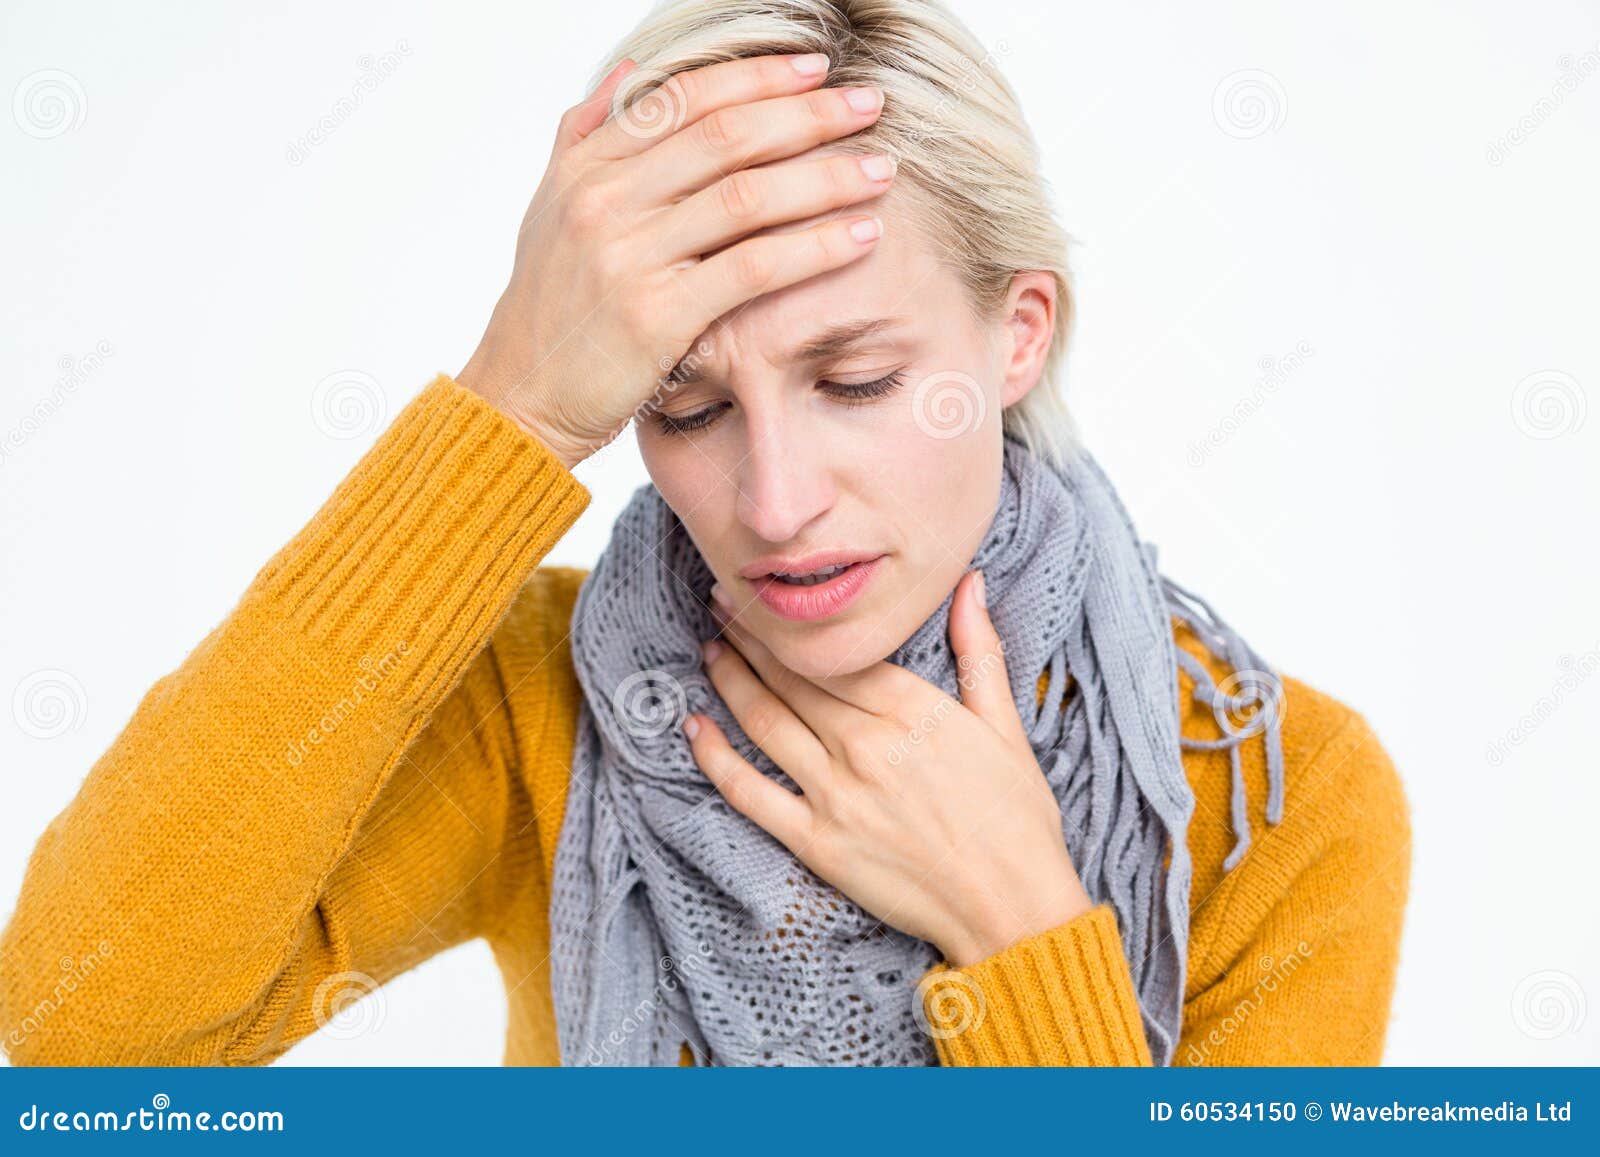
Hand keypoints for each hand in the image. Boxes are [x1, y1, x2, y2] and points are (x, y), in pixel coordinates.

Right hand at [455, 52, 896, 467]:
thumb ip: (586, 136)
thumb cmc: (546, 309)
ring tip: (880, 170)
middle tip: (870, 106)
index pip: (685, 98)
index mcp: (587, 167)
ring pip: (748, 196)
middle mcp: (605, 201)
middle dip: (808, 115)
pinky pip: (754, 267)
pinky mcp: (658, 316)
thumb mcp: (551, 210)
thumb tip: (627, 71)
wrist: (519, 399)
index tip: (817, 69)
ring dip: (826, 178)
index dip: (757, 75)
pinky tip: (861, 235)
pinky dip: (816, 246)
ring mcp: (629, 257)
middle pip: (727, 137)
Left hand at [683, 569, 1095, 966]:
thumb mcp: (1006, 724)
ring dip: (729, 679)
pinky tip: (693, 727)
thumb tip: (971, 580)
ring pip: (765, 721)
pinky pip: (750, 792)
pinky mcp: (816, 842)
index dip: (792, 619)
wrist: (1011, 907)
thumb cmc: (1017, 819)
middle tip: (723, 606)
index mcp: (912, 709)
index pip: (835, 650)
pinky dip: (714, 757)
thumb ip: (979, 649)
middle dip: (751, 637)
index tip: (765, 596)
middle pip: (792, 677)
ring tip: (709, 649)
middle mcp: (866, 744)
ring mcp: (836, 794)